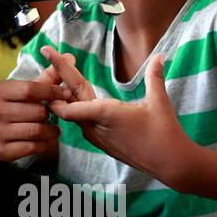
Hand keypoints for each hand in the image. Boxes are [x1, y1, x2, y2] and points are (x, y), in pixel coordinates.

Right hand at [0, 62, 72, 161]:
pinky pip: (34, 146)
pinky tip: (45, 139)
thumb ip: (49, 77)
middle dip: (50, 114)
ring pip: (38, 130)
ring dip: (51, 130)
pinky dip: (45, 143)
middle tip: (52, 115)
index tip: (66, 93)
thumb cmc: (15, 109)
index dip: (52, 91)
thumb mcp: (26, 92)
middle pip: (37, 111)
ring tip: (52, 127)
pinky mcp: (2, 150)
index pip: (31, 89)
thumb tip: (70, 57)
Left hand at [44, 47, 197, 183]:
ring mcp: (96, 136)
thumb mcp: (159, 102)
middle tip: (47, 52)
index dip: (57, 75)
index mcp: (104, 114)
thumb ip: (154, 77)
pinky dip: (74, 105)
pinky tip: (73, 95)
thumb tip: (160, 55)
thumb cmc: (165, 134)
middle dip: (57, 75)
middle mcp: (94, 127)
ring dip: (64, 91)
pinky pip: (81, 120)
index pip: (66, 99)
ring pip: (73, 110)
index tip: (46, 54)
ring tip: (59, 71)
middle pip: (67, 99)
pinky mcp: (101, 142)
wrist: (171, 164)